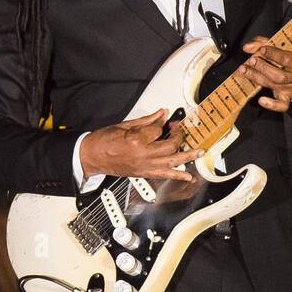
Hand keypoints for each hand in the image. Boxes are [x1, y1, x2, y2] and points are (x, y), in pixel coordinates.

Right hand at [79, 109, 203, 182]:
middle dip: (177, 137)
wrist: (91, 156)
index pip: (158, 129)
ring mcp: (144, 165)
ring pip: (172, 161)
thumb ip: (147, 121)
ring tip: (199, 151)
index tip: (166, 120)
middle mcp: (143, 154)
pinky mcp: (143, 173)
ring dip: (187, 156)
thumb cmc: (103, 141)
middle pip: (169, 146)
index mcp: (136, 139)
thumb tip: (161, 114)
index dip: (164, 123)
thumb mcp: (124, 125)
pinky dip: (178, 176)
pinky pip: (164, 175)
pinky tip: (188, 176)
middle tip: (179, 131)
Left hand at [240, 37, 291, 111]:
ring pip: (274, 86)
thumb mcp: (282, 47)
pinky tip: (261, 100)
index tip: (262, 49)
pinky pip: (281, 105)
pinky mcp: (287, 98)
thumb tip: (247, 47)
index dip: (273, 54)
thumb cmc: (290, 58)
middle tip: (252, 61)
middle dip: (263, 68)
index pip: (287, 59)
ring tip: (244, 70)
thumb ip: (265, 44)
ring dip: (256, 77)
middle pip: (279, 76)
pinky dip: (271, 105)